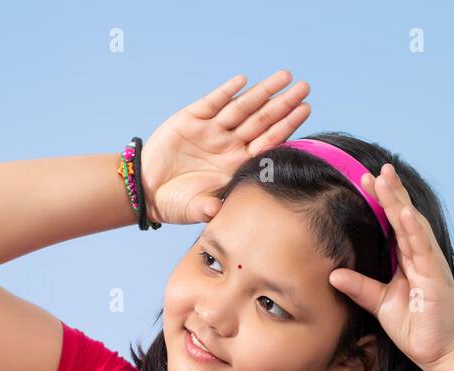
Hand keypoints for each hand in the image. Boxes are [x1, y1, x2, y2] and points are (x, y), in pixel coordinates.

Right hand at [140, 70, 310, 225]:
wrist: (148, 191)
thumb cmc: (176, 204)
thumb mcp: (193, 208)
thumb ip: (206, 208)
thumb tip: (216, 211)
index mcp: (237, 165)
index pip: (268, 142)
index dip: (287, 126)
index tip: (305, 110)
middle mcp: (229, 145)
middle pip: (262, 120)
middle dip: (283, 103)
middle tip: (304, 87)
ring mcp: (212, 131)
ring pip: (242, 107)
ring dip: (263, 92)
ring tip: (285, 76)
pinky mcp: (191, 119)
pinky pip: (213, 102)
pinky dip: (226, 91)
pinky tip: (243, 81)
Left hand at [327, 164, 453, 370]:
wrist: (441, 353)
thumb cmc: (416, 329)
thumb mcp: (381, 305)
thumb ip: (360, 287)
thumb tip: (333, 274)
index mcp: (409, 262)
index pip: (393, 226)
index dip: (382, 203)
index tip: (366, 181)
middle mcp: (421, 258)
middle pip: (404, 218)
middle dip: (391, 193)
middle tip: (377, 169)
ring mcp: (430, 265)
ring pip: (412, 226)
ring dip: (399, 202)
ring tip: (387, 179)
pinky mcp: (435, 278)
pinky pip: (423, 249)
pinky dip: (413, 230)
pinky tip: (403, 213)